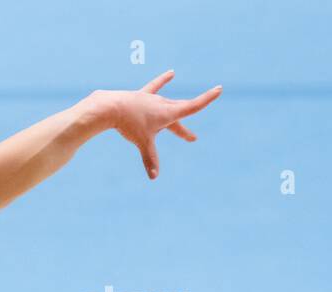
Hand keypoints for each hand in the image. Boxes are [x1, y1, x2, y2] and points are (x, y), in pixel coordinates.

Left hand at [103, 70, 221, 179]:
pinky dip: (162, 81)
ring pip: (168, 103)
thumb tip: (154, 177)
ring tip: (183, 106)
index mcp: (168, 113)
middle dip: (183, 130)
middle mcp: (163, 104)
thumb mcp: (142, 142)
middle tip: (192, 139)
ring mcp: (152, 99)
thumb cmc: (129, 124)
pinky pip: (154, 88)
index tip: (219, 88)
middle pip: (179, 114)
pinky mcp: (141, 96)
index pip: (192, 106)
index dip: (207, 98)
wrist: (111, 107)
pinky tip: (171, 73)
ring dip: (175, 109)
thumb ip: (150, 159)